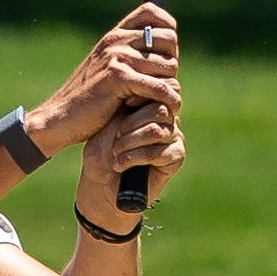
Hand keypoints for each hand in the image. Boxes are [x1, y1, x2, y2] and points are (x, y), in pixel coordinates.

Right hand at [23, 4, 179, 160]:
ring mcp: (117, 57)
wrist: (60, 118)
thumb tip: (166, 47)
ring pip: (169, 65)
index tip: (164, 53)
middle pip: (169, 40)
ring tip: (158, 98)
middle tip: (160, 82)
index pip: (152, 12)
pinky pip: (159, 86)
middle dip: (172, 63)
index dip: (167, 30)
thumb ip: (130, 54)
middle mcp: (116, 40)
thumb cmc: (88, 98)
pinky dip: (167, 100)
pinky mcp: (118, 78)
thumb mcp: (107, 67)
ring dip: (170, 85)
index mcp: (114, 34)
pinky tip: (163, 108)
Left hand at [82, 94, 184, 215]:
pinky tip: (121, 164)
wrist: (100, 185)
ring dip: (130, 142)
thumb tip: (143, 90)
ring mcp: (173, 137)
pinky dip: (135, 157)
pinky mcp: (176, 156)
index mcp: (150, 105)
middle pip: (158, 109)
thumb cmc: (102, 152)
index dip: (138, 97)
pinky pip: (159, 152)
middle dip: (131, 124)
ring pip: (156, 131)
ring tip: (116, 153)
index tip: (121, 108)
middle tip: (115, 137)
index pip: (155, 91)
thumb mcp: (109, 124)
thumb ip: (127, 107)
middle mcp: (166, 119)